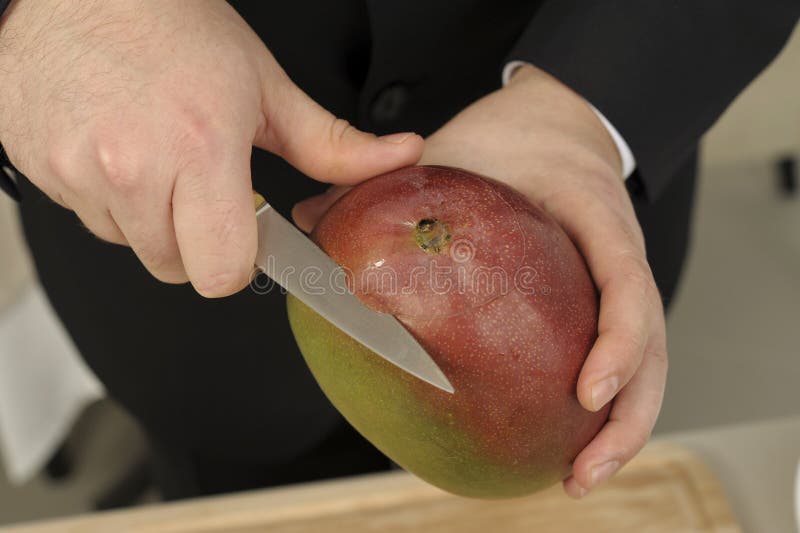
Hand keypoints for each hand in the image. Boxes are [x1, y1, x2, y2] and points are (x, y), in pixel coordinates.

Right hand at [0, 0, 422, 296]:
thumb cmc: (176, 28)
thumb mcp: (266, 86)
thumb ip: (334, 144)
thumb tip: (402, 157)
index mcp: (200, 150)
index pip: (221, 274)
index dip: (238, 261)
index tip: (240, 230)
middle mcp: (132, 169)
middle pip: (176, 268)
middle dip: (195, 240)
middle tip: (197, 182)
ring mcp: (77, 170)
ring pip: (130, 245)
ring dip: (148, 217)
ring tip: (153, 154)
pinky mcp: (39, 169)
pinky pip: (87, 217)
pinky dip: (106, 196)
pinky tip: (115, 145)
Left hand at [294, 64, 667, 497]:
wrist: (553, 124)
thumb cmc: (510, 138)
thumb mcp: (457, 148)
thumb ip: (391, 178)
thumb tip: (309, 215)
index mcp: (595, 216)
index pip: (626, 281)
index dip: (618, 340)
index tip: (587, 391)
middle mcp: (619, 258)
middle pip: (652, 346)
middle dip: (626, 419)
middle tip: (579, 473)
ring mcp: (615, 284)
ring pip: (644, 366)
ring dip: (619, 430)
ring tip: (575, 479)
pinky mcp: (599, 301)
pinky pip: (614, 356)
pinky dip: (599, 404)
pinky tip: (561, 440)